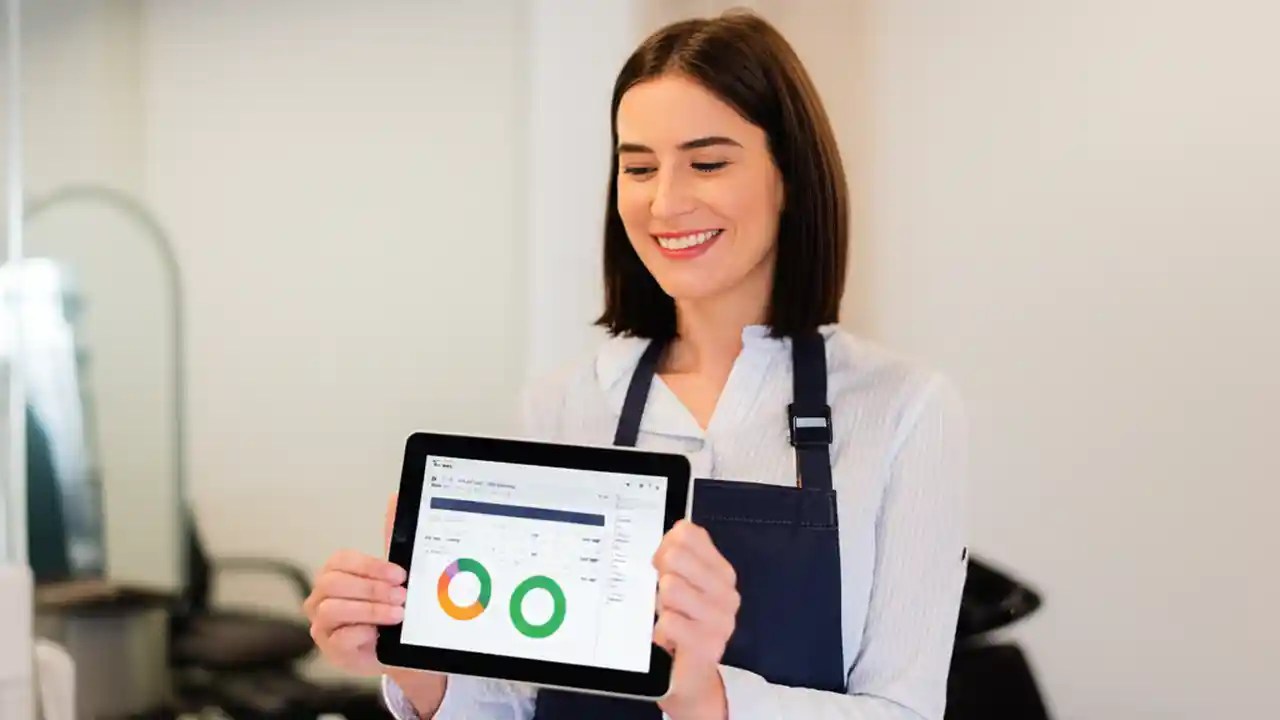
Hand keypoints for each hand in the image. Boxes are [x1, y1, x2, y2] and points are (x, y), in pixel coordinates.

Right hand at [303, 494, 445, 712]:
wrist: (397, 649)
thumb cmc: (390, 609)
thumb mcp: (394, 576)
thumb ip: (392, 539)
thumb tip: (395, 497)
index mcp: (336, 573)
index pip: (342, 560)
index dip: (370, 566)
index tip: (399, 574)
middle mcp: (322, 596)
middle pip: (333, 583)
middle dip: (371, 588)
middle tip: (402, 594)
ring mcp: (323, 624)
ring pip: (333, 609)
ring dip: (370, 609)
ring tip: (397, 613)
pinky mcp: (330, 649)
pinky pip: (340, 637)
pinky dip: (363, 633)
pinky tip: (380, 634)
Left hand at [652, 520, 737, 719]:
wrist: (689, 678)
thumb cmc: (681, 625)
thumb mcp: (680, 584)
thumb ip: (677, 554)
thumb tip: (674, 530)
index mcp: (722, 572)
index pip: (688, 534)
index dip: (665, 546)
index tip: (662, 568)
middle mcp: (727, 593)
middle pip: (675, 556)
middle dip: (659, 575)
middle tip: (662, 598)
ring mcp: (721, 620)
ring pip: (671, 587)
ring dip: (659, 605)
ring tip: (667, 619)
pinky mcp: (708, 646)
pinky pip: (669, 621)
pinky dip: (658, 631)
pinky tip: (666, 641)